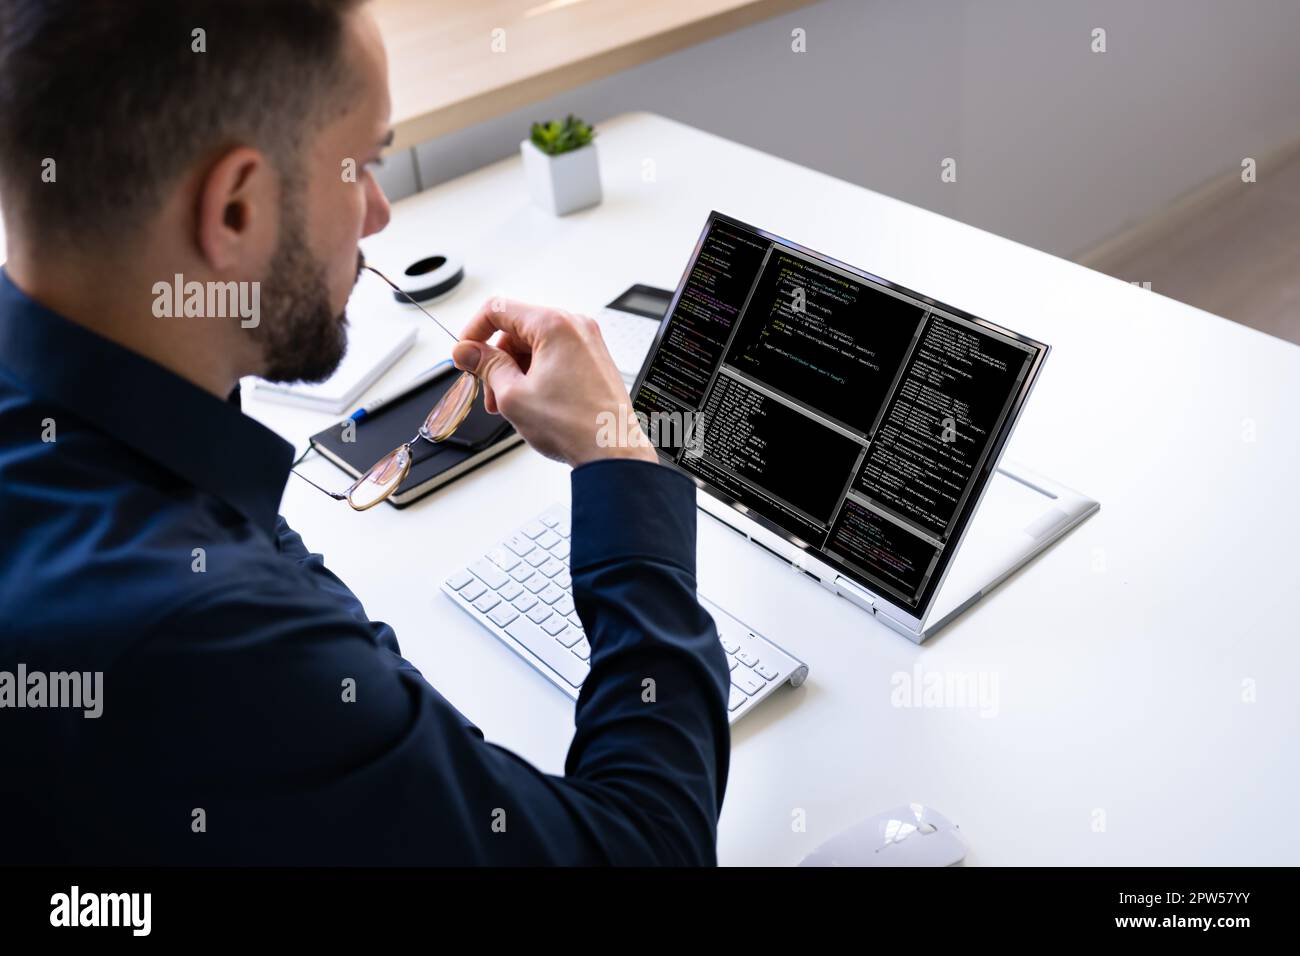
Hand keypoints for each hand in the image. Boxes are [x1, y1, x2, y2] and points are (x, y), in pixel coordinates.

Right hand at [451, 297, 658, 466]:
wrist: (612, 451)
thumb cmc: (574, 425)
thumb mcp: (513, 395)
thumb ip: (486, 365)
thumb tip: (467, 351)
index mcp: (554, 325)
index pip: (498, 309)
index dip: (473, 331)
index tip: (465, 354)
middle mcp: (575, 326)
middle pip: (517, 330)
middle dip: (497, 361)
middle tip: (490, 393)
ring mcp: (588, 343)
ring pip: (535, 346)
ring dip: (515, 371)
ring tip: (511, 405)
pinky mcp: (594, 360)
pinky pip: (555, 356)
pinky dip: (537, 374)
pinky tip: (532, 402)